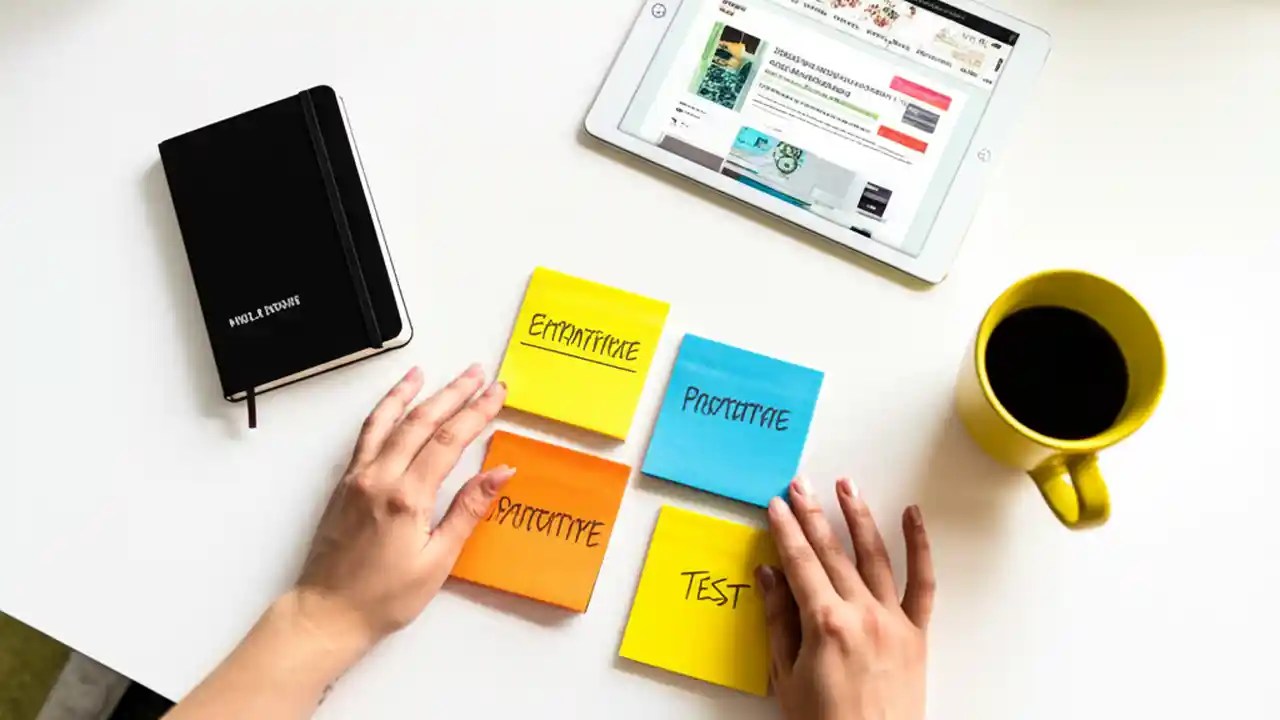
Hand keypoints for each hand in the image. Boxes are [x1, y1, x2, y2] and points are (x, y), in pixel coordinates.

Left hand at [293, 364, 514, 652]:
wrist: (329, 612)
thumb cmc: (384, 597)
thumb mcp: (438, 560)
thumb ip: (467, 510)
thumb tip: (499, 473)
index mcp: (406, 498)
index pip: (449, 441)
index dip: (476, 413)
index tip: (496, 394)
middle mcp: (379, 479)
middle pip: (422, 423)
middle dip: (453, 394)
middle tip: (477, 374)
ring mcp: (358, 477)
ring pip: (389, 421)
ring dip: (414, 393)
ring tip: (432, 372)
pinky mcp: (345, 483)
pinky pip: (367, 435)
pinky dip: (383, 412)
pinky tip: (394, 403)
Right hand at [761, 478, 934, 719]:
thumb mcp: (787, 676)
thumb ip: (779, 621)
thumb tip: (768, 575)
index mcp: (826, 624)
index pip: (800, 563)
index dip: (786, 530)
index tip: (776, 505)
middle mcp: (863, 615)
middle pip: (833, 553)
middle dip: (814, 515)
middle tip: (801, 485)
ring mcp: (893, 621)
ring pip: (875, 556)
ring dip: (859, 516)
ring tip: (846, 486)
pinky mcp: (916, 634)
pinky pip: (923, 583)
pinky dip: (919, 547)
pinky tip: (912, 516)